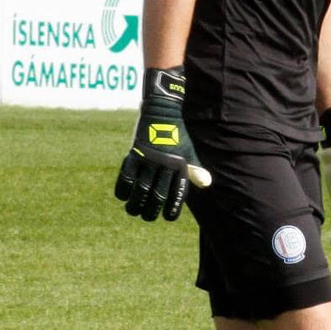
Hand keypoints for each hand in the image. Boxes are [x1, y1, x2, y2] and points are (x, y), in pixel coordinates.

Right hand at [114, 67, 211, 221]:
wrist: (162, 111)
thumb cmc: (177, 135)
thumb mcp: (188, 151)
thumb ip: (194, 170)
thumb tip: (207, 184)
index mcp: (179, 166)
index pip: (176, 194)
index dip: (172, 209)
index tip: (167, 218)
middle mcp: (165, 165)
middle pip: (156, 196)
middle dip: (151, 211)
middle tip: (147, 217)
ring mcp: (149, 159)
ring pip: (140, 190)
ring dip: (135, 205)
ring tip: (133, 211)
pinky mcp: (134, 154)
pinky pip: (126, 177)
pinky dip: (123, 190)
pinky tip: (123, 196)